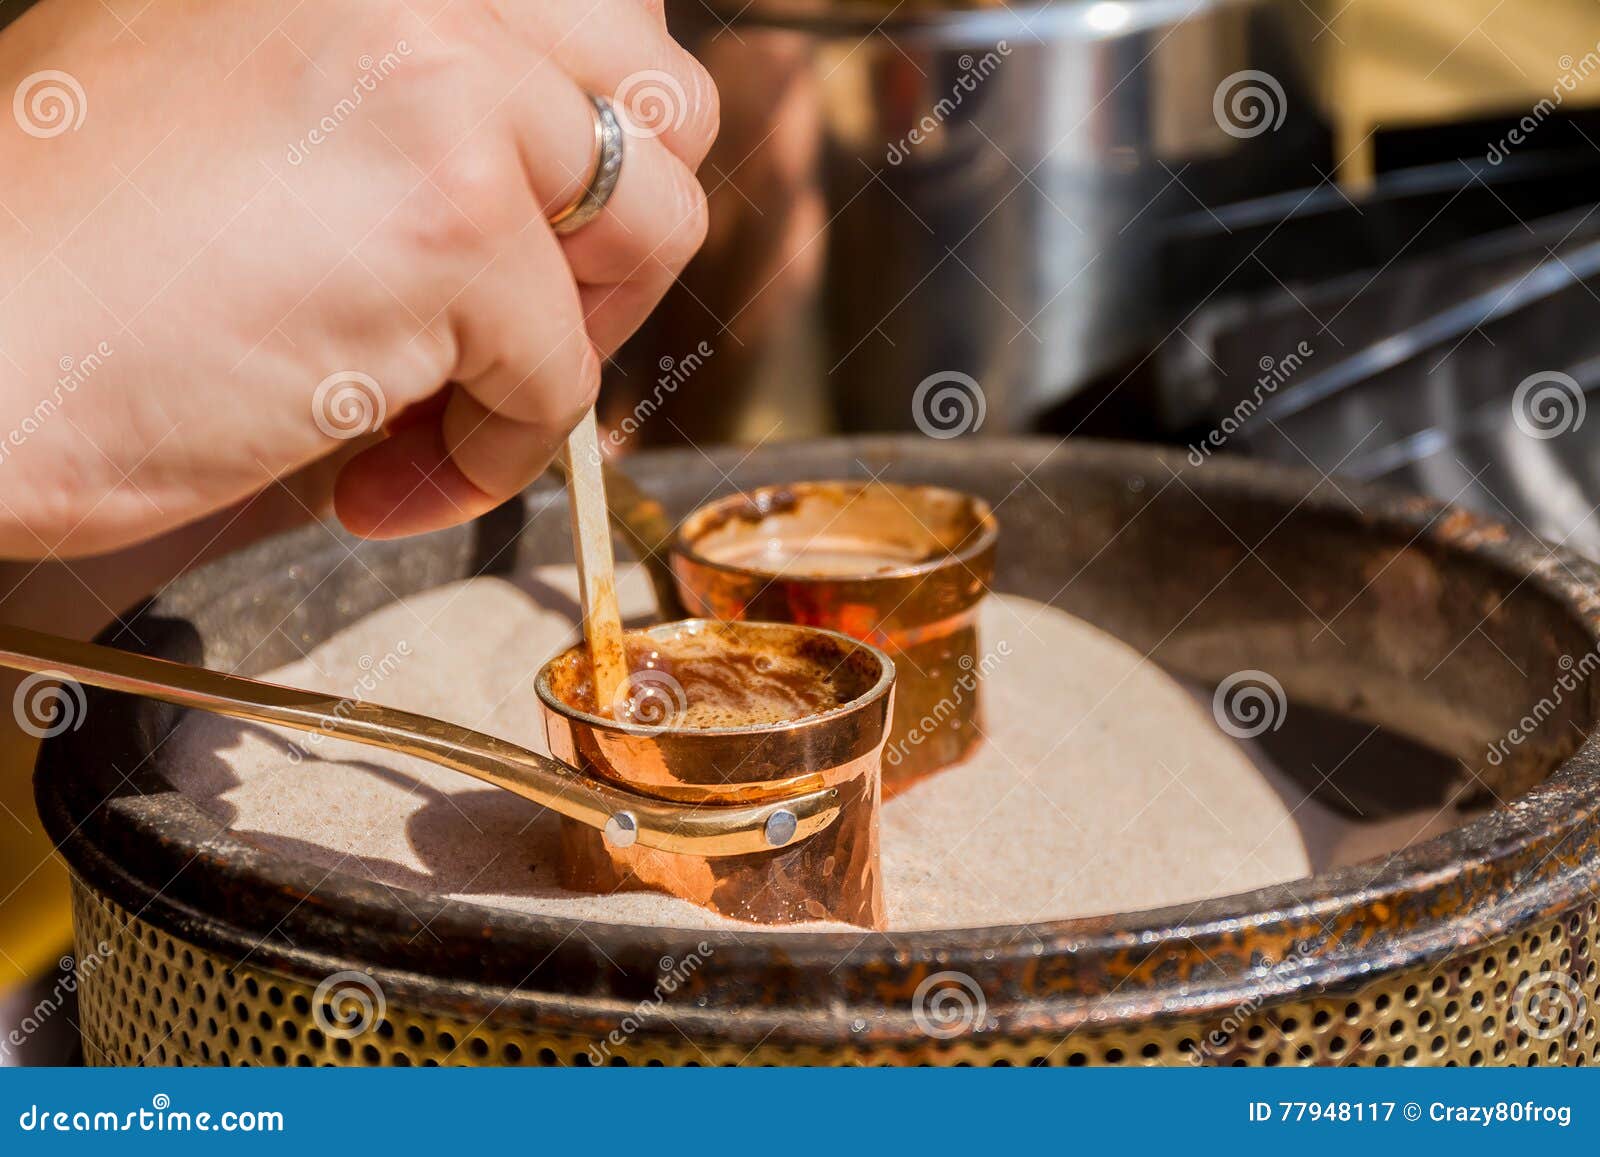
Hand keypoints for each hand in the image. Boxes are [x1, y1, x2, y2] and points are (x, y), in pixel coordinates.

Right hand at [0, 0, 716, 557]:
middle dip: (615, 240)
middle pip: (668, 103)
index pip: (605, 23)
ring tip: (440, 407)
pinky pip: (565, 374)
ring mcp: (446, 86)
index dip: (596, 154)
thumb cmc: (78, 265)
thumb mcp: (254, 108)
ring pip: (658, 224)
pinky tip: (376, 473)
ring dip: (569, 343)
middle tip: (513, 327)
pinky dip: (491, 454)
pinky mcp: (452, 220)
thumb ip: (414, 111)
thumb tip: (555, 180)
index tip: (546, 243)